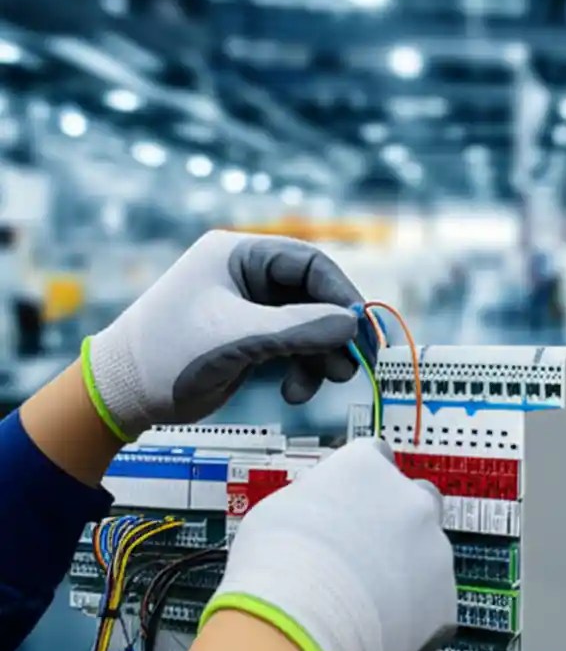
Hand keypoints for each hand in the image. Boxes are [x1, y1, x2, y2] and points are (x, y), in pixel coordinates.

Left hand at [82, 230, 367, 440]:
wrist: (120, 395)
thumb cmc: (167, 353)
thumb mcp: (236, 337)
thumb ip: (297, 328)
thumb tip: (352, 323)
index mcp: (238, 255)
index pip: (309, 262)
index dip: (340, 293)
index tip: (360, 326)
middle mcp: (247, 276)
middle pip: (314, 295)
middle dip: (334, 330)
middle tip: (355, 361)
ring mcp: (249, 308)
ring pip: (308, 325)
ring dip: (322, 355)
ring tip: (328, 382)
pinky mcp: (250, 339)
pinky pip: (294, 347)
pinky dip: (303, 369)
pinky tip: (294, 392)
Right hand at [201, 439, 456, 650]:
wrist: (296, 625)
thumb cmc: (275, 568)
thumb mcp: (278, 509)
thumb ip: (313, 498)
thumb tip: (313, 508)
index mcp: (366, 468)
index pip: (375, 457)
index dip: (363, 481)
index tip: (355, 498)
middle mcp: (409, 499)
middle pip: (417, 497)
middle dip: (400, 517)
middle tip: (369, 546)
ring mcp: (433, 546)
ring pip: (429, 549)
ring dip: (408, 564)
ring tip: (367, 592)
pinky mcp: (444, 596)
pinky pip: (434, 596)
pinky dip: (415, 606)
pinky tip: (381, 618)